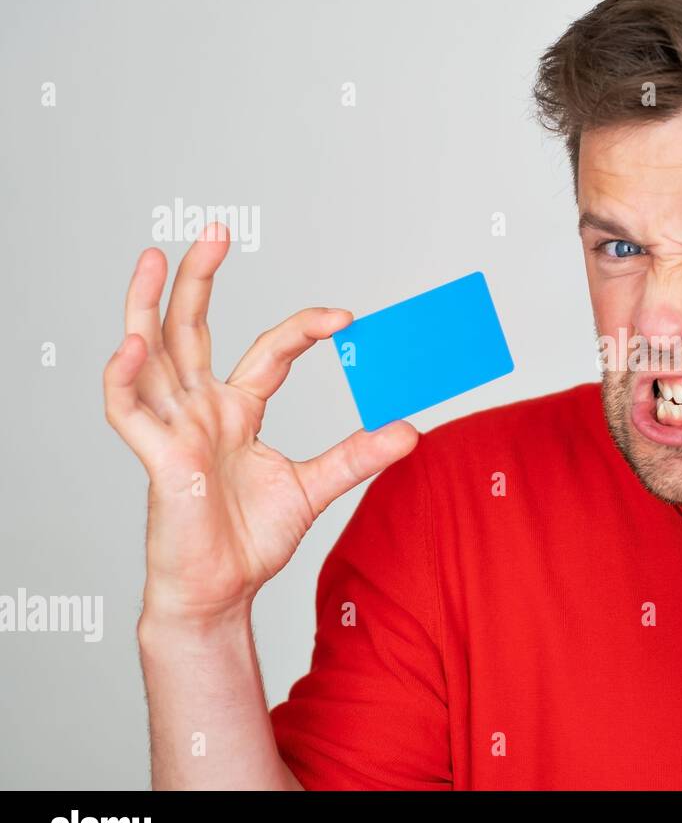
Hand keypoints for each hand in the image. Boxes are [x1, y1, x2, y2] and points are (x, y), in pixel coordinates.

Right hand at [103, 222, 416, 627]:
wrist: (220, 591)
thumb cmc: (251, 540)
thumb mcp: (315, 487)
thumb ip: (358, 455)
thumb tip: (412, 428)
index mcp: (236, 412)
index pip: (269, 352)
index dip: (304, 329)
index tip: (347, 318)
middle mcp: (201, 411)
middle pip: (192, 331)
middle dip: (199, 280)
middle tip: (215, 231)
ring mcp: (175, 430)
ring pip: (152, 355)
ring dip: (148, 306)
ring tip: (153, 257)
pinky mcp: (158, 458)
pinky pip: (130, 410)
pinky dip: (127, 376)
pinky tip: (135, 343)